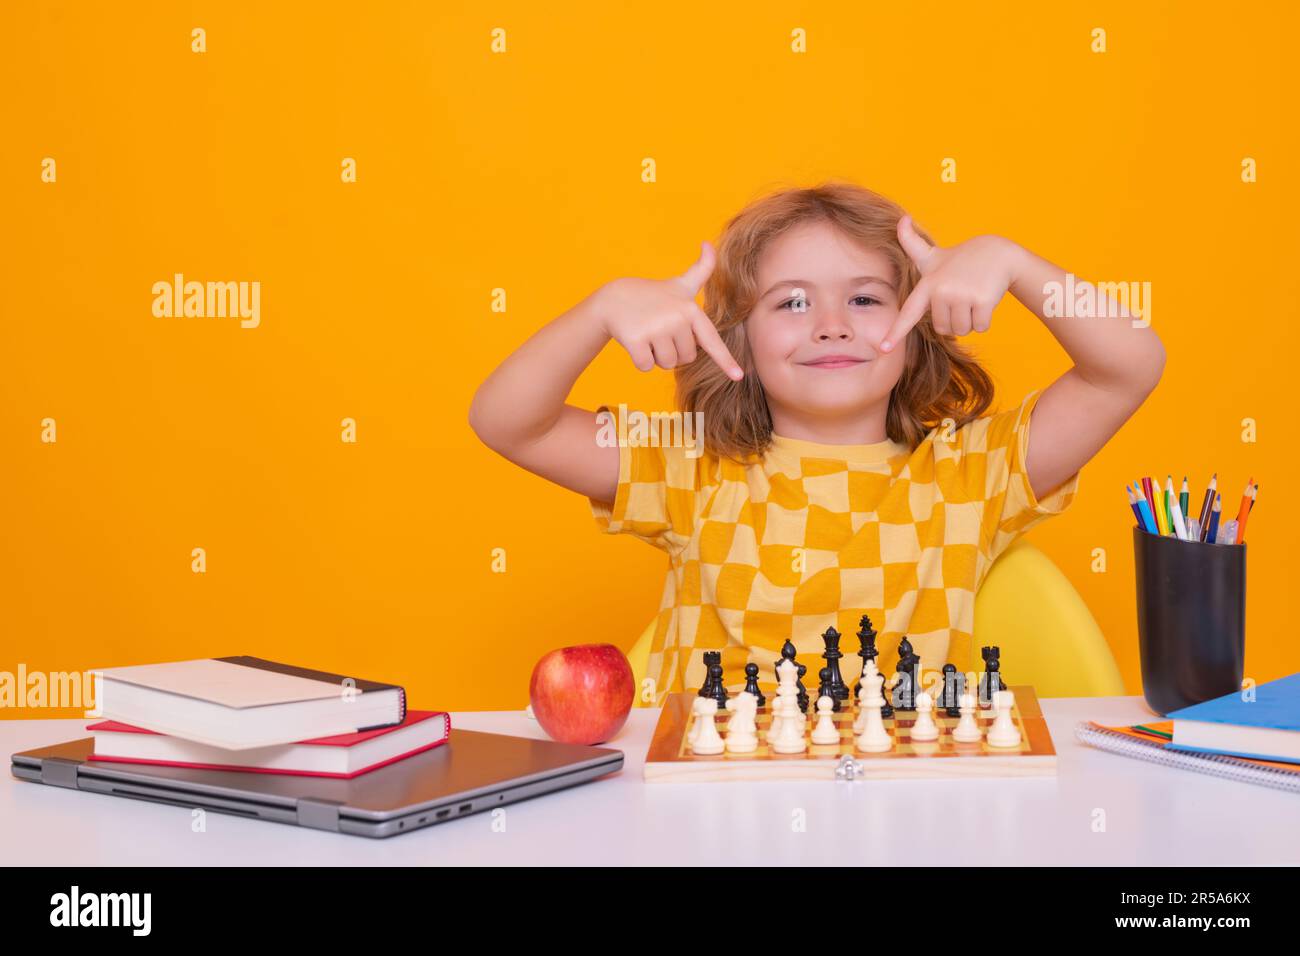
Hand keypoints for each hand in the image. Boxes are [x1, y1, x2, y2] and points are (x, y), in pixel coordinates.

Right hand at [596, 242, 743, 379]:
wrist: (614, 299)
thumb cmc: (652, 295)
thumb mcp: (680, 284)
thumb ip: (701, 269)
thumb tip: (709, 243)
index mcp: (690, 309)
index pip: (711, 340)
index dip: (726, 360)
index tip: (738, 376)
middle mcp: (676, 319)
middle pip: (685, 358)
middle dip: (672, 351)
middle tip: (659, 331)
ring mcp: (656, 329)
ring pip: (666, 364)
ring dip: (657, 357)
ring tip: (648, 334)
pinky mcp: (636, 340)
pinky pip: (646, 367)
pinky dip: (640, 360)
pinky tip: (635, 341)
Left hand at [880, 216, 1021, 352]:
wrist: (997, 253)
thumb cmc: (960, 259)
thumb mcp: (933, 255)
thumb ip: (912, 243)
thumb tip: (901, 218)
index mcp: (927, 284)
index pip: (909, 312)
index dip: (895, 331)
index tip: (883, 348)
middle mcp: (941, 290)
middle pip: (944, 329)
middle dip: (954, 320)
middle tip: (962, 297)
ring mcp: (961, 295)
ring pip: (962, 330)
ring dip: (970, 321)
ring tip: (972, 297)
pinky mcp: (982, 301)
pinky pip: (980, 328)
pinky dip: (984, 320)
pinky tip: (985, 301)